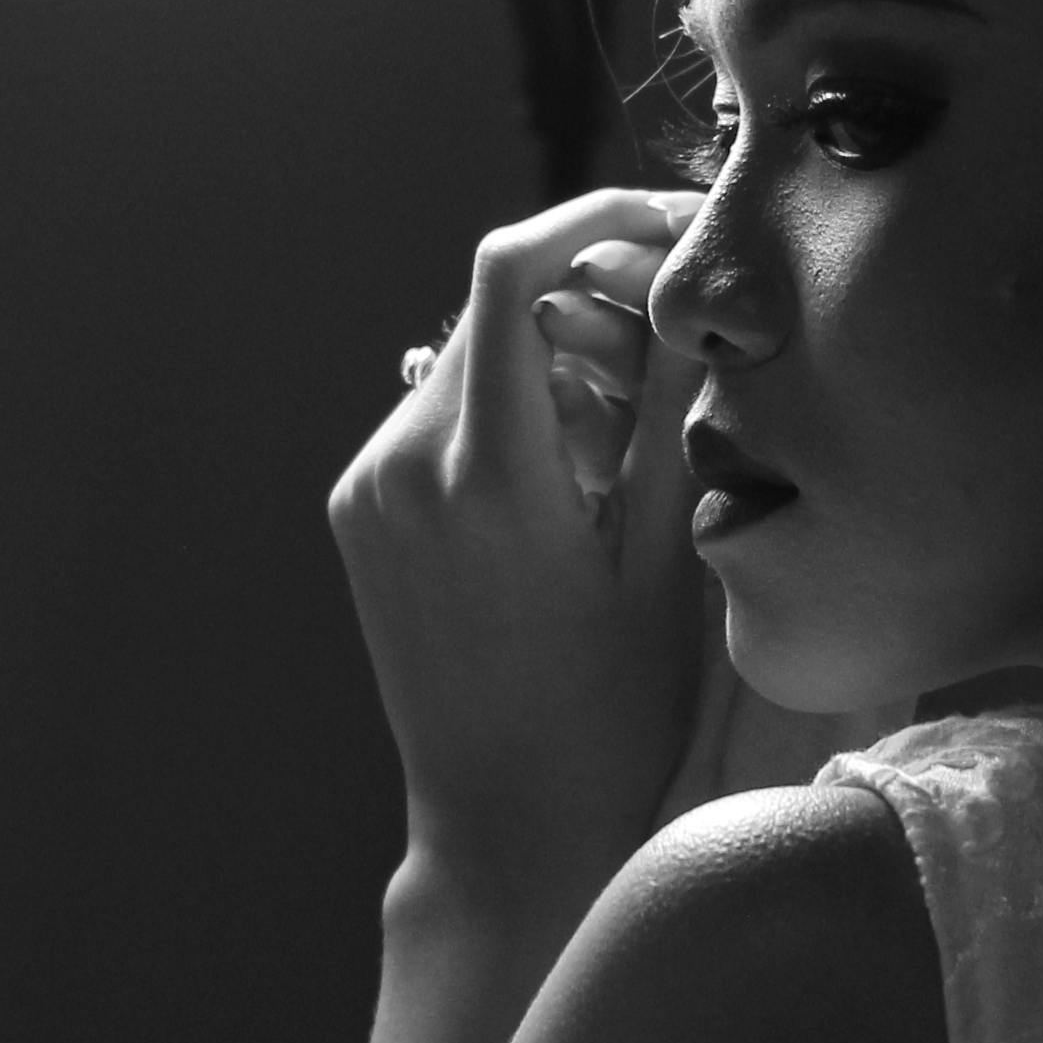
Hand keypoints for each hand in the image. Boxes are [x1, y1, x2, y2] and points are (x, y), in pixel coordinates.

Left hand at [332, 189, 712, 914]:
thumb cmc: (612, 714)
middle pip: (492, 307)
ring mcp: (366, 489)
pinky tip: (567, 484)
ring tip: (621, 441)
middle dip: (584, 299)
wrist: (505, 826)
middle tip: (670, 347)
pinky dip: (504, 414)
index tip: (664, 224)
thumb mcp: (666, 559)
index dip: (591, 216)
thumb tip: (688, 285)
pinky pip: (435, 417)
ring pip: (466, 358)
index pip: (511, 268)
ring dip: (546, 361)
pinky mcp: (355, 513)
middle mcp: (403, 467)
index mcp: (487, 475)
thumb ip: (668, 409)